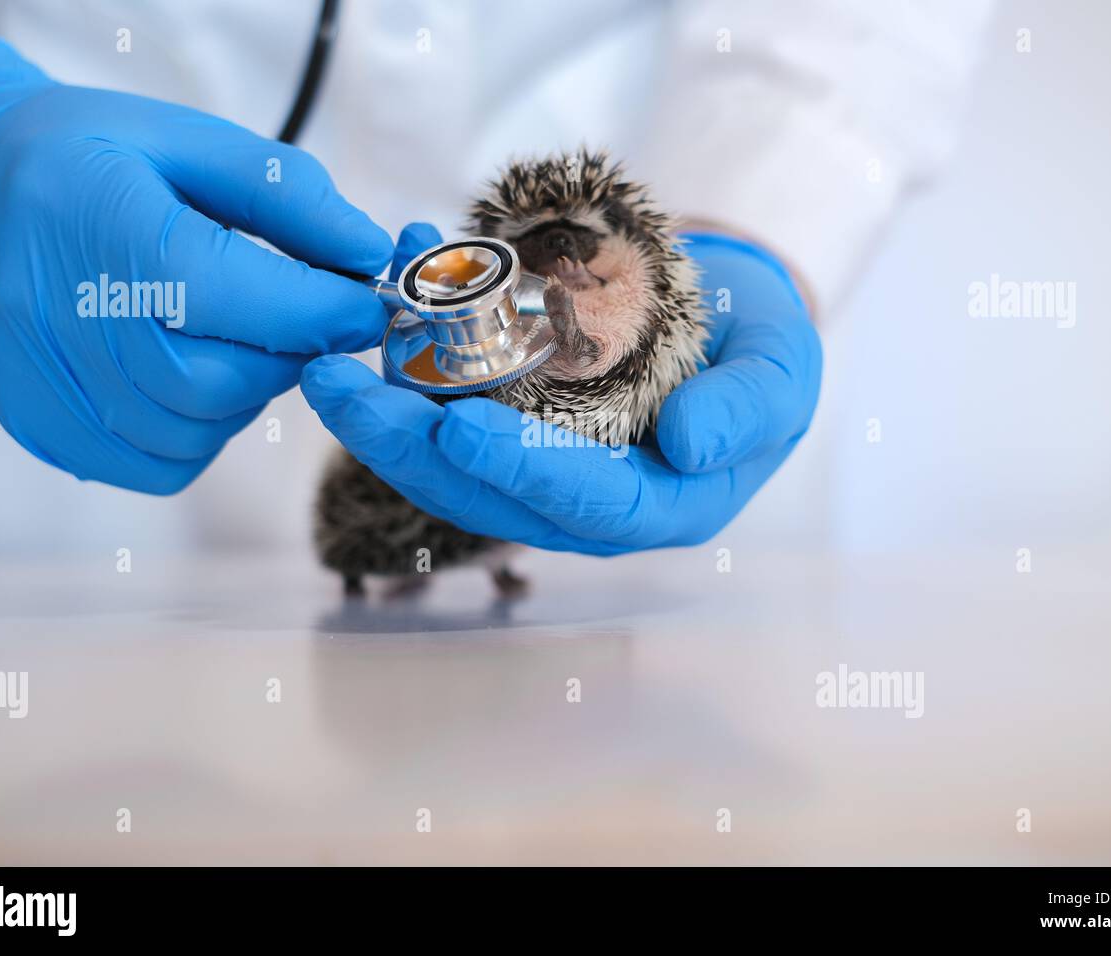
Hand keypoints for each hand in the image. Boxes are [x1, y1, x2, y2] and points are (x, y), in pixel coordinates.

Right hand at [0, 37, 392, 492]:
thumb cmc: (100, 158)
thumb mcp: (194, 141)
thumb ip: (288, 197)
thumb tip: (370, 256)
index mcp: (99, 222)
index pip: (231, 294)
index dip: (320, 311)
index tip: (364, 306)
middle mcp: (56, 311)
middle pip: (215, 380)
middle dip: (288, 359)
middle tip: (304, 325)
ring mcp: (42, 379)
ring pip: (192, 432)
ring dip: (246, 399)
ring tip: (242, 343)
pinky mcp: (40, 424)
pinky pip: (156, 466)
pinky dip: (202, 436)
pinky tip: (198, 380)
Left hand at [301, 226, 821, 554]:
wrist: (731, 320)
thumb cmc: (763, 351)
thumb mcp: (782, 372)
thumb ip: (749, 412)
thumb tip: (688, 447)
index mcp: (660, 506)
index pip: (586, 504)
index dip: (521, 472)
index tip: (459, 426)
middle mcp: (587, 504)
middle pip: (488, 495)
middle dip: (408, 447)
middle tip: (338, 388)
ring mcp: (540, 470)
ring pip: (448, 462)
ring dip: (386, 412)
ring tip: (329, 358)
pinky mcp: (509, 430)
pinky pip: (448, 408)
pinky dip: (410, 361)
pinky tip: (386, 298)